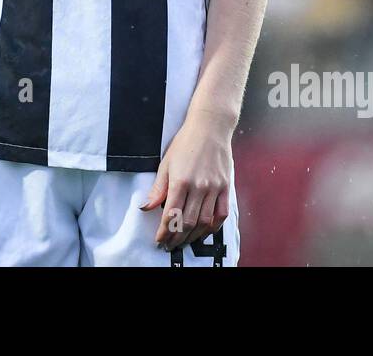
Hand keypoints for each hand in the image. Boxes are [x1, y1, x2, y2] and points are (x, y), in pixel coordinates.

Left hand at [140, 107, 235, 250]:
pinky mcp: (226, 187)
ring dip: (194, 236)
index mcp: (181, 181)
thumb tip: (146, 207)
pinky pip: (221, 214)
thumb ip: (158, 188)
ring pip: (205, 222)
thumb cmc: (185, 142)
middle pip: (188, 222)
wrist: (210, 127)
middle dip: (177, 238)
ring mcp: (214, 188)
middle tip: (170, 245)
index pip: (171, 215)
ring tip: (185, 241)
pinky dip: (213, 226)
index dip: (164, 231)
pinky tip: (205, 230)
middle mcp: (199, 187)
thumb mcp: (166, 163)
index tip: (159, 239)